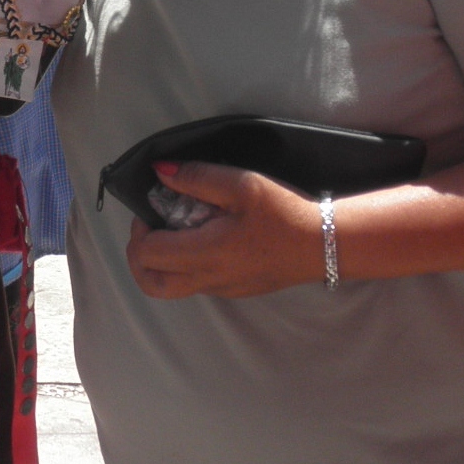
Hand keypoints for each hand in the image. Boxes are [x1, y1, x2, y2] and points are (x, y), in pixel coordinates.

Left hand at [125, 161, 322, 301]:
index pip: (147, 254)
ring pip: (171, 288)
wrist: (324, 244)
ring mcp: (222, 289)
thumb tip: (159, 172)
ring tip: (175, 232)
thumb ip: (196, 177)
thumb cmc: (284, 211)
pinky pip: (194, 284)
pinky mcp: (234, 290)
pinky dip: (183, 266)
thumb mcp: (242, 184)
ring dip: (160, 263)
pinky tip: (202, 239)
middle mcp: (209, 279)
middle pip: (151, 283)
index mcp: (206, 253)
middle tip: (152, 228)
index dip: (139, 230)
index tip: (153, 209)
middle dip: (139, 256)